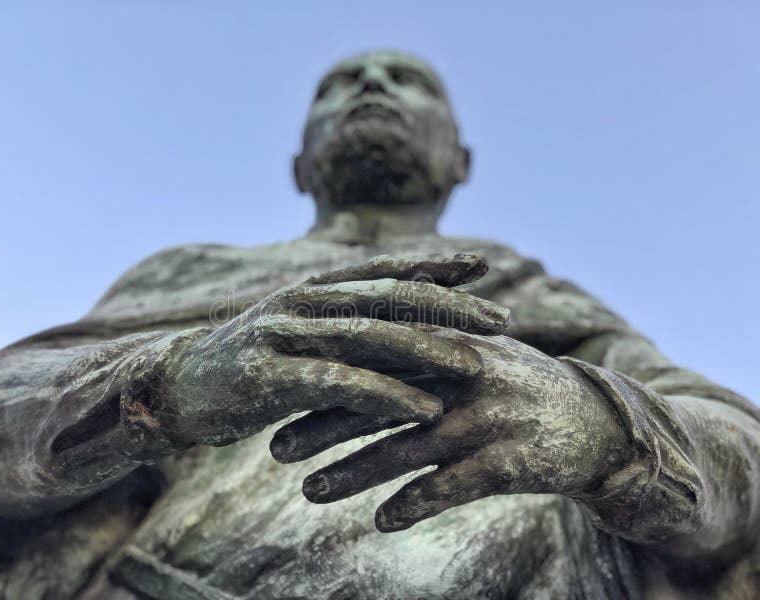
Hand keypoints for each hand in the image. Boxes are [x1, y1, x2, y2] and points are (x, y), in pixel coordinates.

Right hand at [155, 255, 509, 447]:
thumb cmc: (245, 363)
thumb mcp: (295, 334)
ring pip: (371, 338)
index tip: (485, 265)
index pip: (385, 268)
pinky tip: (423, 410)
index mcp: (312, 287)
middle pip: (390, 297)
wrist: (172, 387)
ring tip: (479, 366)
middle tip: (503, 320)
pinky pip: (339, 385)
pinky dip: (385, 396)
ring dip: (429, 351)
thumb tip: (396, 331)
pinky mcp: (270, 377)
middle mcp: (303, 301)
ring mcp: (285, 335)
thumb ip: (341, 326)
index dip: (436, 264)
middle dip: (449, 306)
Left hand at [273, 329, 631, 531]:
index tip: (280, 396)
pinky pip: (452, 486)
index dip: (326, 377)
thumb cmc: (520, 387)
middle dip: (324, 425)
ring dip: (354, 471)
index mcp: (450, 343)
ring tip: (310, 492)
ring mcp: (488, 418)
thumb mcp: (477, 353)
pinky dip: (415, 503)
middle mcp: (464, 376)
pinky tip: (381, 521)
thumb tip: (362, 349)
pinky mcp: (511, 461)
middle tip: (276, 448)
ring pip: (407, 447)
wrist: (596, 423)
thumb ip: (425, 345)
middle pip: (380, 401)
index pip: (374, 357)